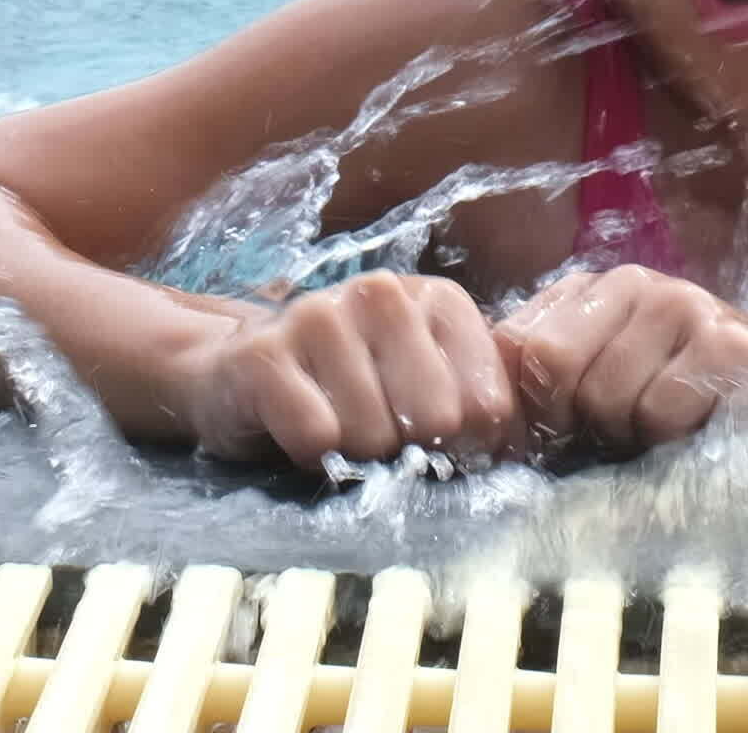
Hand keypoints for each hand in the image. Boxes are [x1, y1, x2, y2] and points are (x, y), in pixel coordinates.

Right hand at [168, 272, 514, 470]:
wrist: (237, 374)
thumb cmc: (346, 389)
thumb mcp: (423, 385)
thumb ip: (476, 407)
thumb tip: (510, 448)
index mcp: (436, 299)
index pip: (488, 405)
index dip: (464, 444)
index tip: (431, 441)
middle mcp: (382, 292)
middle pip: (436, 420)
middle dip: (408, 449)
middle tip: (376, 436)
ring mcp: (319, 315)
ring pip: (374, 435)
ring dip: (353, 455)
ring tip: (332, 426)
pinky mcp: (264, 353)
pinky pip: (316, 438)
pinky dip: (309, 456)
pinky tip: (295, 430)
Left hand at [495, 264, 747, 454]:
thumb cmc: (679, 396)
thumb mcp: (603, 378)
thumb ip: (544, 382)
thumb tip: (481, 420)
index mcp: (590, 289)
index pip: (513, 341)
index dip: (521, 403)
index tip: (548, 436)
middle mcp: (631, 282)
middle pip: (551, 364)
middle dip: (574, 419)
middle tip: (611, 433)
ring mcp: (680, 304)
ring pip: (604, 396)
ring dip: (627, 434)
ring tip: (659, 426)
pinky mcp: (722, 340)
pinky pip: (656, 411)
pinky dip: (668, 438)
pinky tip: (694, 424)